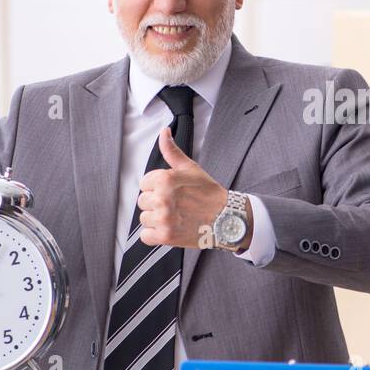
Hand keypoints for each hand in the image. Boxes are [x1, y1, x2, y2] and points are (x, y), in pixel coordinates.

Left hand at [137, 127, 234, 248]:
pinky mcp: (165, 236)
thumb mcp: (190, 168)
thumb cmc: (209, 194)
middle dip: (156, 203)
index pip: (144, 183)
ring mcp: (163, 218)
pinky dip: (156, 236)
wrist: (226, 218)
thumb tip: (164, 133)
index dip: (157, 187)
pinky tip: (170, 228)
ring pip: (144, 219)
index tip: (171, 191)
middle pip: (143, 202)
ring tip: (175, 217)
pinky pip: (146, 236)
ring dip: (157, 220)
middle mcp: (162, 198)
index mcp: (165, 179)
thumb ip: (172, 151)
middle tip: (175, 205)